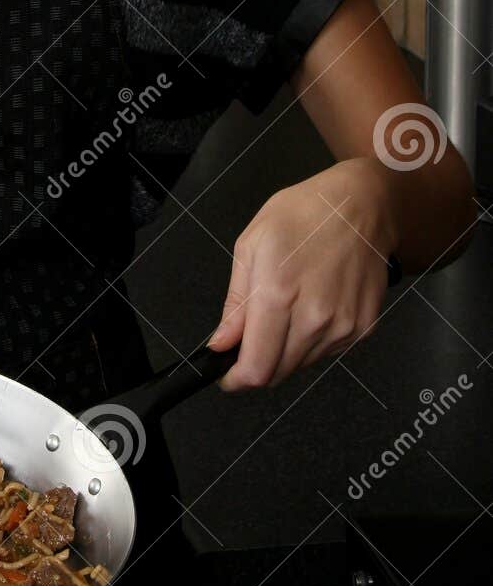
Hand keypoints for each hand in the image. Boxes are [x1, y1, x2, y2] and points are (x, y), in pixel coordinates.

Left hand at [206, 160, 395, 389]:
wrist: (361, 206)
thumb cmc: (301, 215)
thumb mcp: (251, 245)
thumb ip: (236, 301)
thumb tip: (221, 344)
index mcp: (278, 295)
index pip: (256, 368)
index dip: (237, 380)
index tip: (227, 376)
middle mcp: (314, 318)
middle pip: (278, 373)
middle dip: (258, 364)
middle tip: (251, 340)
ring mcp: (344, 326)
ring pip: (302, 365)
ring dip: (285, 352)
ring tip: (286, 311)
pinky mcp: (364, 327)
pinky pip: (328, 352)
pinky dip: (312, 342)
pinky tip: (313, 308)